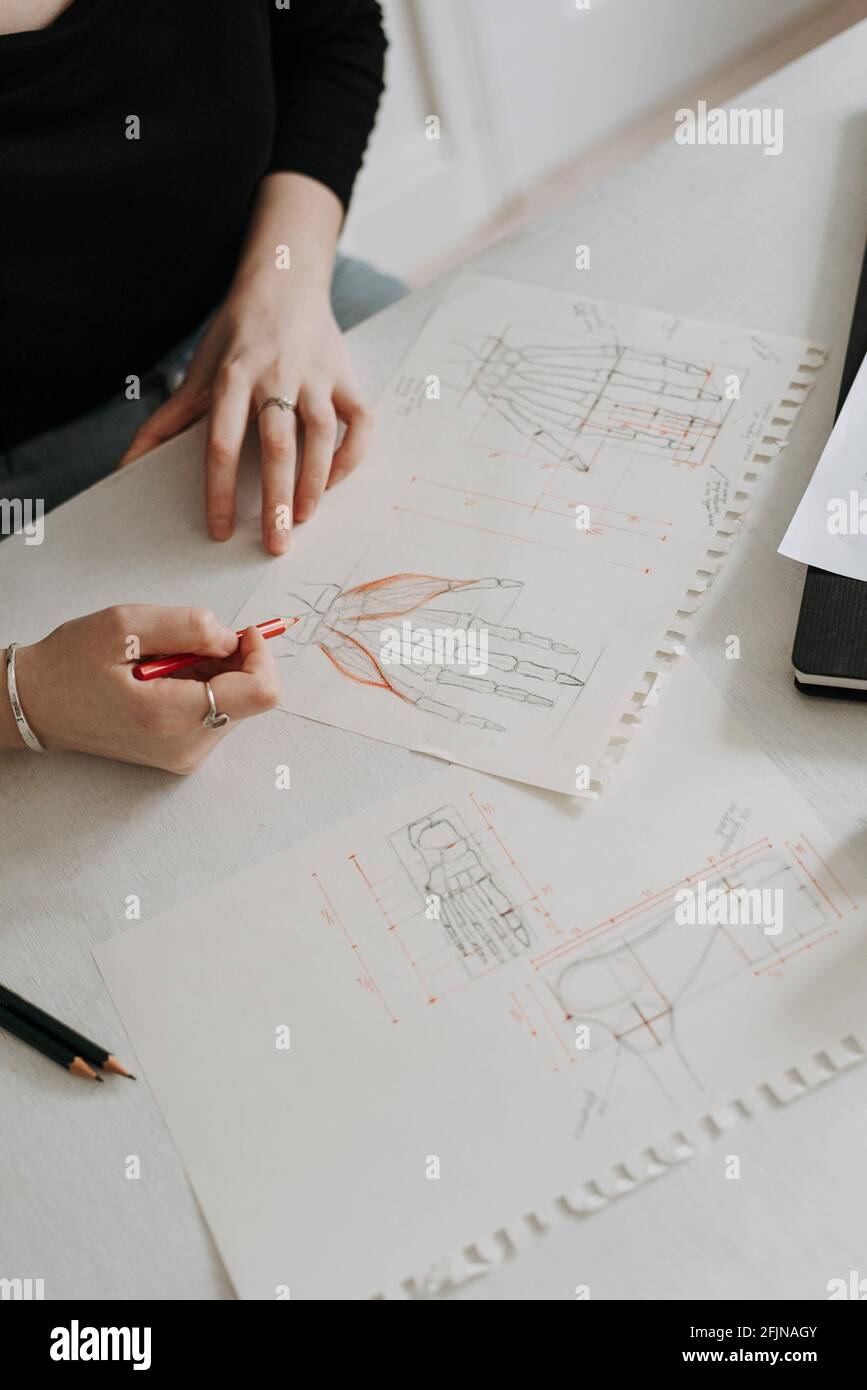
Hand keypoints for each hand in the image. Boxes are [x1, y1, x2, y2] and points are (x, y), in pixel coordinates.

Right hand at [7, 607, 278, 773]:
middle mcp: (186, 746)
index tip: (240, 631)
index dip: (261, 654)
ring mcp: (185, 756)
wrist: (36, 705)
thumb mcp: (126, 624)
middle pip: (251, 697)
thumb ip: (190, 626)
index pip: (261, 692)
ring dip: (215, 673)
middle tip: (187, 642)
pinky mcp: (182, 756)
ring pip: (236, 703)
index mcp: (172, 716)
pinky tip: (165, 678)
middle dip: (232, 660)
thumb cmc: (71, 663)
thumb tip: (232, 638)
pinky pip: (216, 714)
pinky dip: (202, 688)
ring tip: (165, 662)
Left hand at [119, 278, 372, 554]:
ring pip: (322, 434)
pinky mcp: (345, 376)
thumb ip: (165, 423)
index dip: (220, 490)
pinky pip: (359, 420)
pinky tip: (334, 482)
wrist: (283, 280)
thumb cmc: (235, 336)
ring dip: (315, 481)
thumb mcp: (198, 374)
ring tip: (304, 518)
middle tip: (276, 545)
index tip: (221, 530)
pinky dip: (351, 454)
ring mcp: (315, 376)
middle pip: (277, 445)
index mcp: (232, 377)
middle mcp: (275, 375)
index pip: (221, 442)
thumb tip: (126, 466)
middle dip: (276, 500)